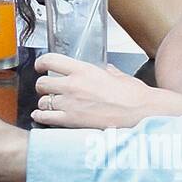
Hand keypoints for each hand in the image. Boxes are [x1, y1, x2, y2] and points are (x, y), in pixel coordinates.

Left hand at [32, 53, 154, 128]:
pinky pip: (45, 117)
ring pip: (42, 101)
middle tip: (47, 89)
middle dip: (42, 86)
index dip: (41, 63)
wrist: (141, 113)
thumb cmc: (134, 95)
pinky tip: (41, 116)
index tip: (40, 66)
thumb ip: (107, 72)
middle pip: (42, 83)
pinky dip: (41, 117)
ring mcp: (70, 103)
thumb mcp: (119, 76)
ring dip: (44, 103)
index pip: (51, 60)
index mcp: (84, 70)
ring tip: (49, 105)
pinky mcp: (71, 121)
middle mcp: (73, 85)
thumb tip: (107, 70)